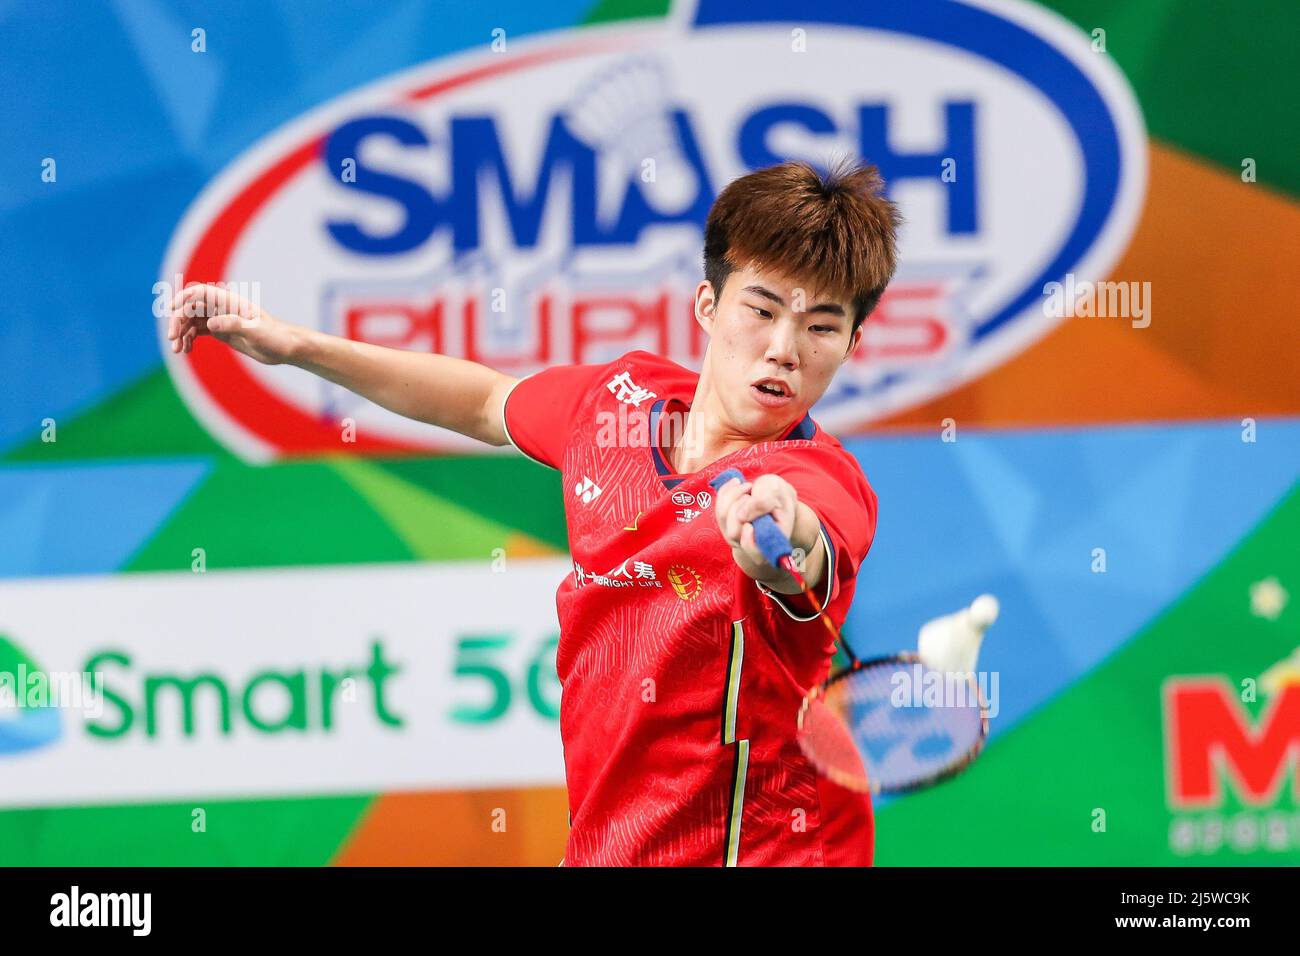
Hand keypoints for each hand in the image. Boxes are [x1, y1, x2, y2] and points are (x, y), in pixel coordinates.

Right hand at [167, 283, 301, 365]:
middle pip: (190, 308)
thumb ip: (234, 325)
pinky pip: (198, 331)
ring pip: (191, 321)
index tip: (171, 311)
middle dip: (178, 322)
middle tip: (173, 340)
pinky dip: (189, 339)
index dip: (182, 298)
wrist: (285, 347)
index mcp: (230, 302)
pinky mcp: (221, 331)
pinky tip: (186, 350)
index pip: (199, 292)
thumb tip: (211, 324)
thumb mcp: (255, 332)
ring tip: (178, 350)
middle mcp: (222, 308)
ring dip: (181, 333)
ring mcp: (220, 319)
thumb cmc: (275, 337)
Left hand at [714, 473, 798, 570]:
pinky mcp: (725, 522)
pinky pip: (718, 506)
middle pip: (734, 532)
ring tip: (748, 486)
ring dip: (733, 495)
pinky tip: (737, 483)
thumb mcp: (777, 494)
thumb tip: (741, 516)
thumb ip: (762, 503)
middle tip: (752, 490)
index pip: (757, 554)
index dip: (749, 541)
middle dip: (740, 506)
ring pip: (723, 517)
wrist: (774, 494)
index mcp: (771, 541)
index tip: (749, 524)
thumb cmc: (779, 496)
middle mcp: (750, 542)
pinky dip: (726, 491)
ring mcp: (736, 534)